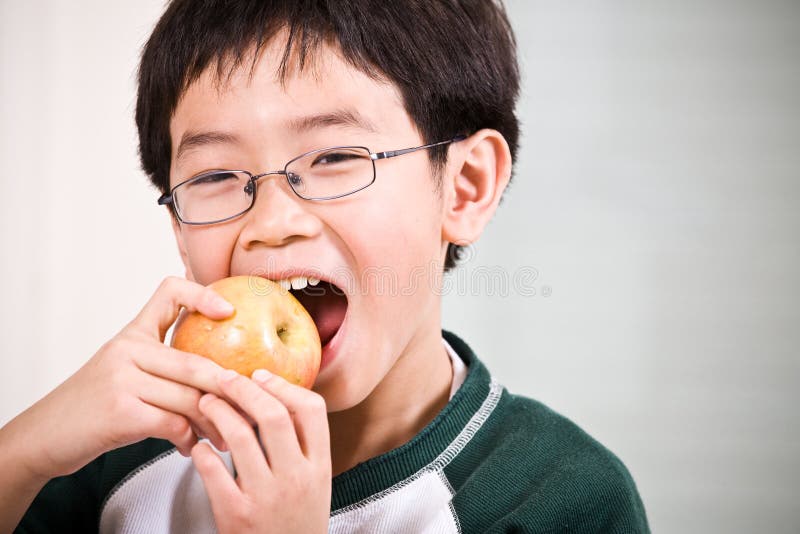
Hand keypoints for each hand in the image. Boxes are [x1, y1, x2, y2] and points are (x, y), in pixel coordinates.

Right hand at [6, 276, 233, 480]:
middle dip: (229, 390)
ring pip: (190, 397)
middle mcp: (127, 349)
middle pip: (196, 362)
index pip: (169, 291)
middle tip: (248, 408)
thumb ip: (163, 366)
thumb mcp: (124, 371)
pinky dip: (188, 439)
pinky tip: (189, 447)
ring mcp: (122, 378)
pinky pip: (174, 423)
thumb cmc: (94, 406)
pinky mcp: (120, 411)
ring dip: (213, 423)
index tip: (229, 312)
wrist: (43, 436)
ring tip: (222, 437)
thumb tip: (222, 379)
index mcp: (132, 334)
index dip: (202, 295)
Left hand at [191, 369, 330, 533]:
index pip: (312, 410)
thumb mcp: (315, 483)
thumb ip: (302, 446)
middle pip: (274, 416)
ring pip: (241, 438)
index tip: (261, 375)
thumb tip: (276, 397)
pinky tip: (198, 446)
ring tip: (205, 402)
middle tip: (224, 378)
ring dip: (218, 412)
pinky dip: (202, 453)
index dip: (284, 386)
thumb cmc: (296, 523)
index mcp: (319, 467)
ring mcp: (267, 497)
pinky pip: (214, 473)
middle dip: (245, 389)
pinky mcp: (237, 516)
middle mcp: (297, 479)